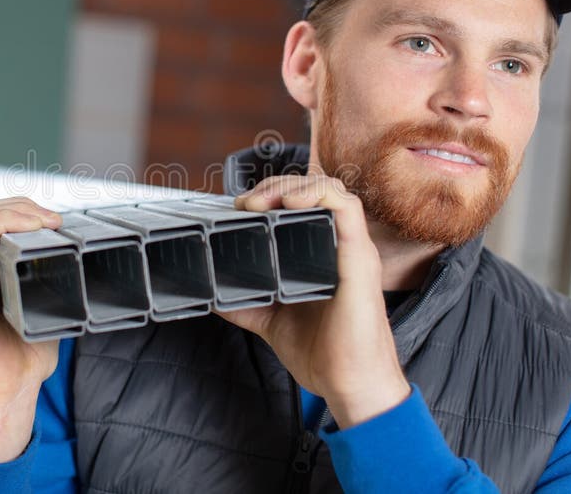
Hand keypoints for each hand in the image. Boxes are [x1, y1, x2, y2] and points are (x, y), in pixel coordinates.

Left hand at [219, 175, 410, 428]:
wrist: (349, 385)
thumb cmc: (324, 354)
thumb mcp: (272, 321)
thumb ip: (246, 304)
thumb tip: (211, 294)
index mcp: (324, 253)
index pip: (304, 202)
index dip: (271, 194)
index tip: (239, 208)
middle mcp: (341, 245)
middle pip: (313, 188)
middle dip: (273, 186)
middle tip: (243, 204)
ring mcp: (352, 249)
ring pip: (330, 189)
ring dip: (290, 185)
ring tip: (259, 202)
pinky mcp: (359, 257)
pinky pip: (346, 207)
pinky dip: (316, 194)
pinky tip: (289, 202)